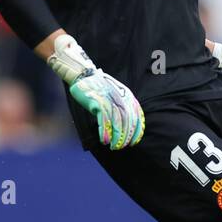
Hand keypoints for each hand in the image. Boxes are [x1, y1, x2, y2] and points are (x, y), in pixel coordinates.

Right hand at [47, 34, 145, 149]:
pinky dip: (104, 132)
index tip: (134, 142)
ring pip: (116, 123)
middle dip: (125, 137)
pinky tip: (104, 140)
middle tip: (121, 147)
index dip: (136, 131)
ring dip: (115, 137)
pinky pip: (103, 120)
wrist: (84, 75)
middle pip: (127, 122)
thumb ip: (123, 106)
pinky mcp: (97, 103)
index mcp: (128, 97)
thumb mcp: (116, 94)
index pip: (137, 117)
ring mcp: (109, 101)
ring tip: (113, 146)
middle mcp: (121, 99)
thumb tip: (125, 124)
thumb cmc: (100, 87)